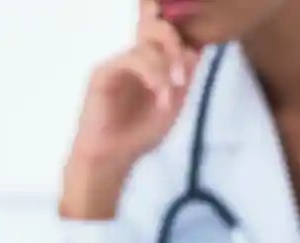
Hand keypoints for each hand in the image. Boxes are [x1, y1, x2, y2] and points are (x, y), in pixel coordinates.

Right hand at [60, 0, 202, 219]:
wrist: (113, 159)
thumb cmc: (139, 135)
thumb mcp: (174, 105)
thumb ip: (185, 77)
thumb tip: (195, 49)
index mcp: (153, 63)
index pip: (168, 35)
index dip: (183, 38)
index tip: (194, 61)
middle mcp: (136, 57)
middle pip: (157, 27)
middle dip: (176, 44)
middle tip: (183, 76)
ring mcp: (119, 63)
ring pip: (147, 44)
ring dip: (166, 69)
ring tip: (170, 97)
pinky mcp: (104, 72)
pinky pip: (132, 59)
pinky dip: (152, 75)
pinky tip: (159, 94)